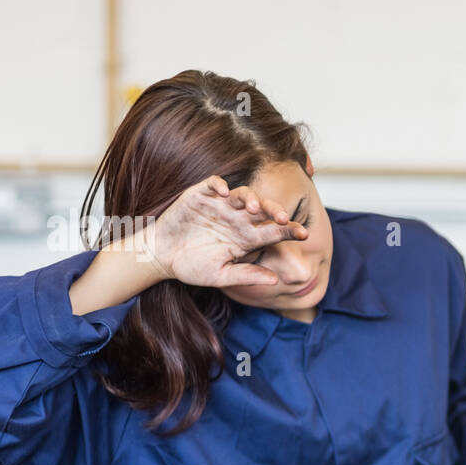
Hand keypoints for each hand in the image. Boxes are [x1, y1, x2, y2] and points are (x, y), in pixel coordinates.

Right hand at [141, 175, 308, 287]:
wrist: (161, 257)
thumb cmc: (192, 267)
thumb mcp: (221, 275)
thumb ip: (247, 275)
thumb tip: (275, 280)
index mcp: (247, 238)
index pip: (274, 231)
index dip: (290, 230)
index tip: (304, 233)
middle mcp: (238, 218)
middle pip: (264, 209)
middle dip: (275, 211)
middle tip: (284, 218)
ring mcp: (220, 205)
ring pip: (243, 194)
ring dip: (251, 198)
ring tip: (254, 208)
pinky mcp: (200, 195)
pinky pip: (213, 184)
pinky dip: (219, 184)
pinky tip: (224, 191)